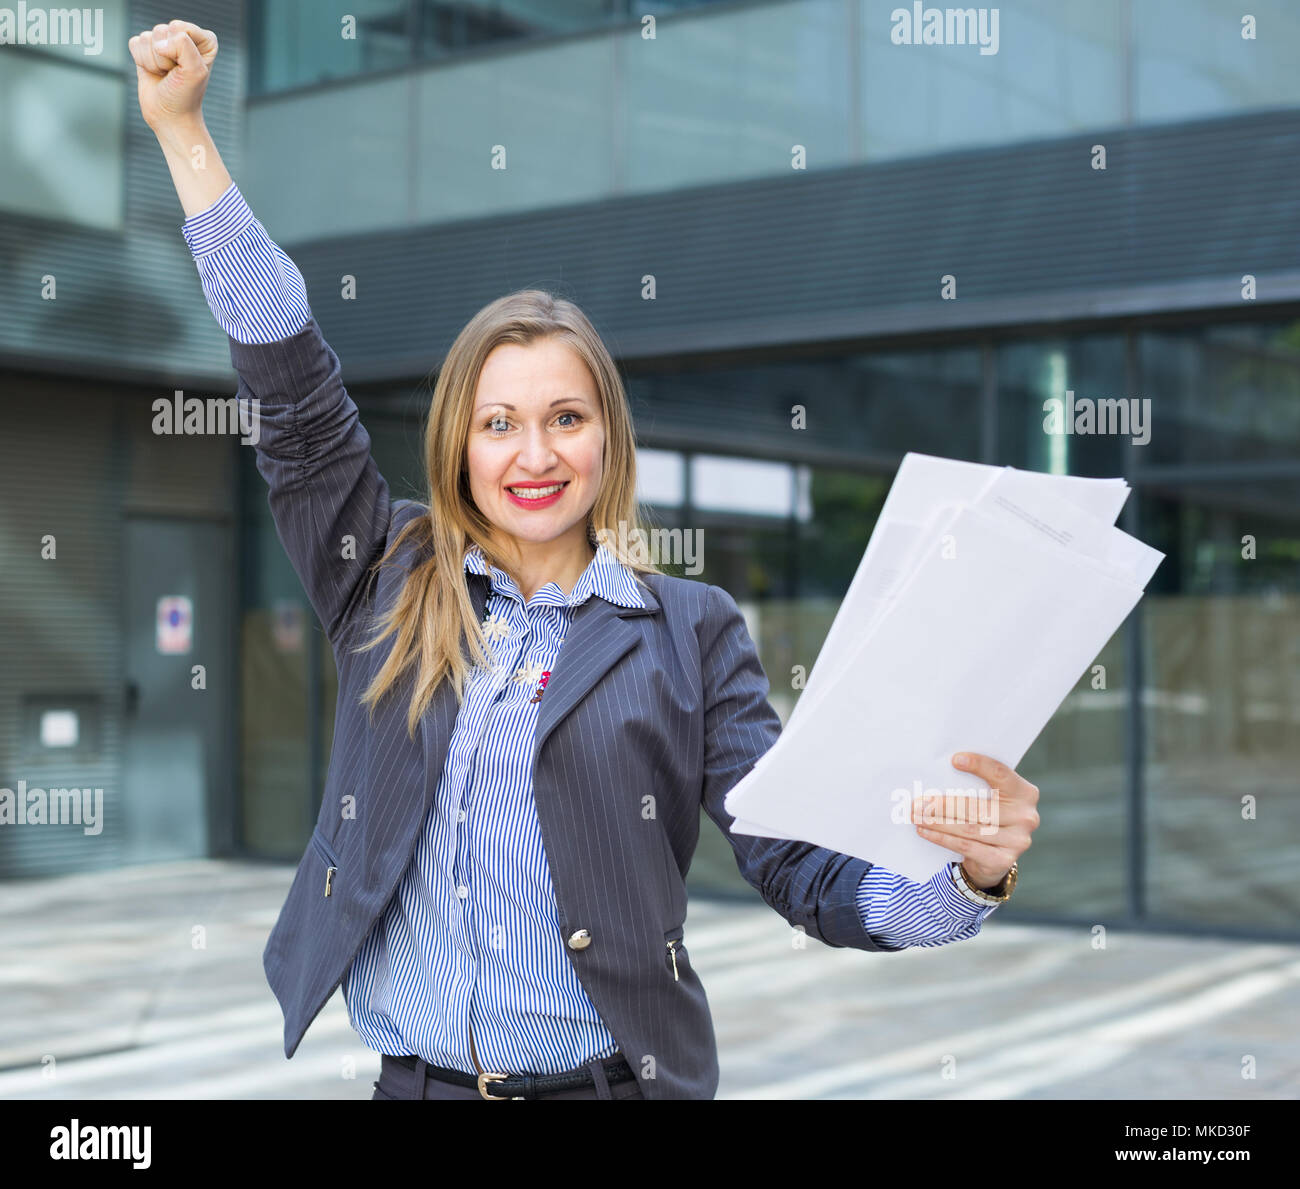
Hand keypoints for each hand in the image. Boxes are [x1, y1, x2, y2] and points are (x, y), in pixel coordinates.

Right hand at [129, 19, 218, 131]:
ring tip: (165, 75)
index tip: (187, 69)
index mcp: (203, 40)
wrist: (170, 115)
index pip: (180, 27)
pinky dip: (141, 61)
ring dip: (153, 62)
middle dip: (165, 58)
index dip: (179, 50)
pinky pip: (135, 43)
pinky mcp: (145, 48)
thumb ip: (183, 46)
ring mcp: (163, 42)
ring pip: (147, 38)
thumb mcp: (194, 71)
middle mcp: (184, 36)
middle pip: (162, 31)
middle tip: (174, 74)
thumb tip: (158, 43)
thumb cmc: (186, 95)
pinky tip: (153, 72)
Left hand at [910, 752, 1039, 889]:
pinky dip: (942, 838)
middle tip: (918, 802)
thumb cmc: (986, 814)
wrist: (995, 856)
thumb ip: (975, 785)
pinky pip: (966, 846)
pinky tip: (925, 831)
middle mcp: (1026, 817)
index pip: (1001, 775)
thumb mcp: (988, 797)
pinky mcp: (1004, 860)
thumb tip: (936, 775)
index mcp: (1024, 793)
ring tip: (916, 815)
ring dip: (937, 822)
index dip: (979, 766)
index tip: (954, 760)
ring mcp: (1017, 841)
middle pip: (978, 807)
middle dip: (942, 804)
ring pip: (969, 828)